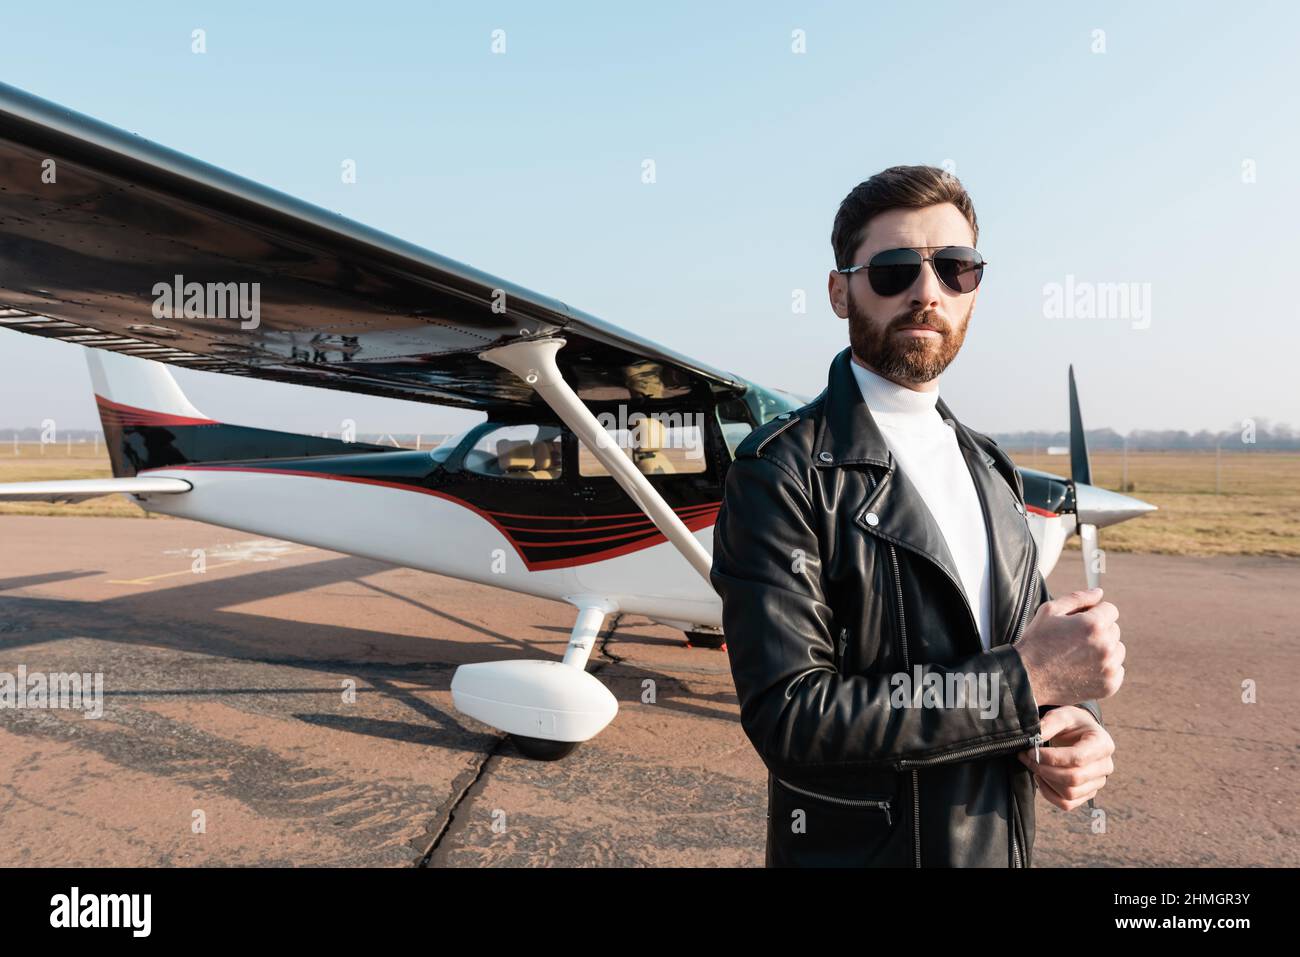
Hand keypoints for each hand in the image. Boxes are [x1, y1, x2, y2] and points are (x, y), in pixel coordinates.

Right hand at [1014, 586, 1124, 704]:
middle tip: (1075, 640)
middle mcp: (1105, 646)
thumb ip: (1078, 598)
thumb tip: (1099, 592)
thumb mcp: (1050, 611)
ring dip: (1104, 650)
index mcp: (1093, 625)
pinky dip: (1105, 669)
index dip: (1094, 613)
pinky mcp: (1109, 685)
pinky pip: (1117, 670)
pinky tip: (1084, 669)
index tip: (1080, 622)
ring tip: (1079, 655)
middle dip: (1098, 631)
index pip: (1111, 610)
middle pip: (1114, 630)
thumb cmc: (1036, 642)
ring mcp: (1109, 667)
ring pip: (1118, 650)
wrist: (1028, 679)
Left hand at [1018, 705, 1114, 810]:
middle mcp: (1105, 766)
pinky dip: (1049, 794)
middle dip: (1044, 769)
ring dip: (1046, 781)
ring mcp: (1098, 782)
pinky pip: (1068, 804)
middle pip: (1073, 778)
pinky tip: (1041, 779)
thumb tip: (1034, 739)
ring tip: (1034, 766)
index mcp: (1102, 744)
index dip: (1051, 757)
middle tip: (1027, 758)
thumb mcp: (1063, 715)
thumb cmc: (1072, 723)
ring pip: (1070, 793)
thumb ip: (1049, 724)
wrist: (1080, 733)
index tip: (1030, 751)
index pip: (1077, 758)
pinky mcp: (1088, 793)